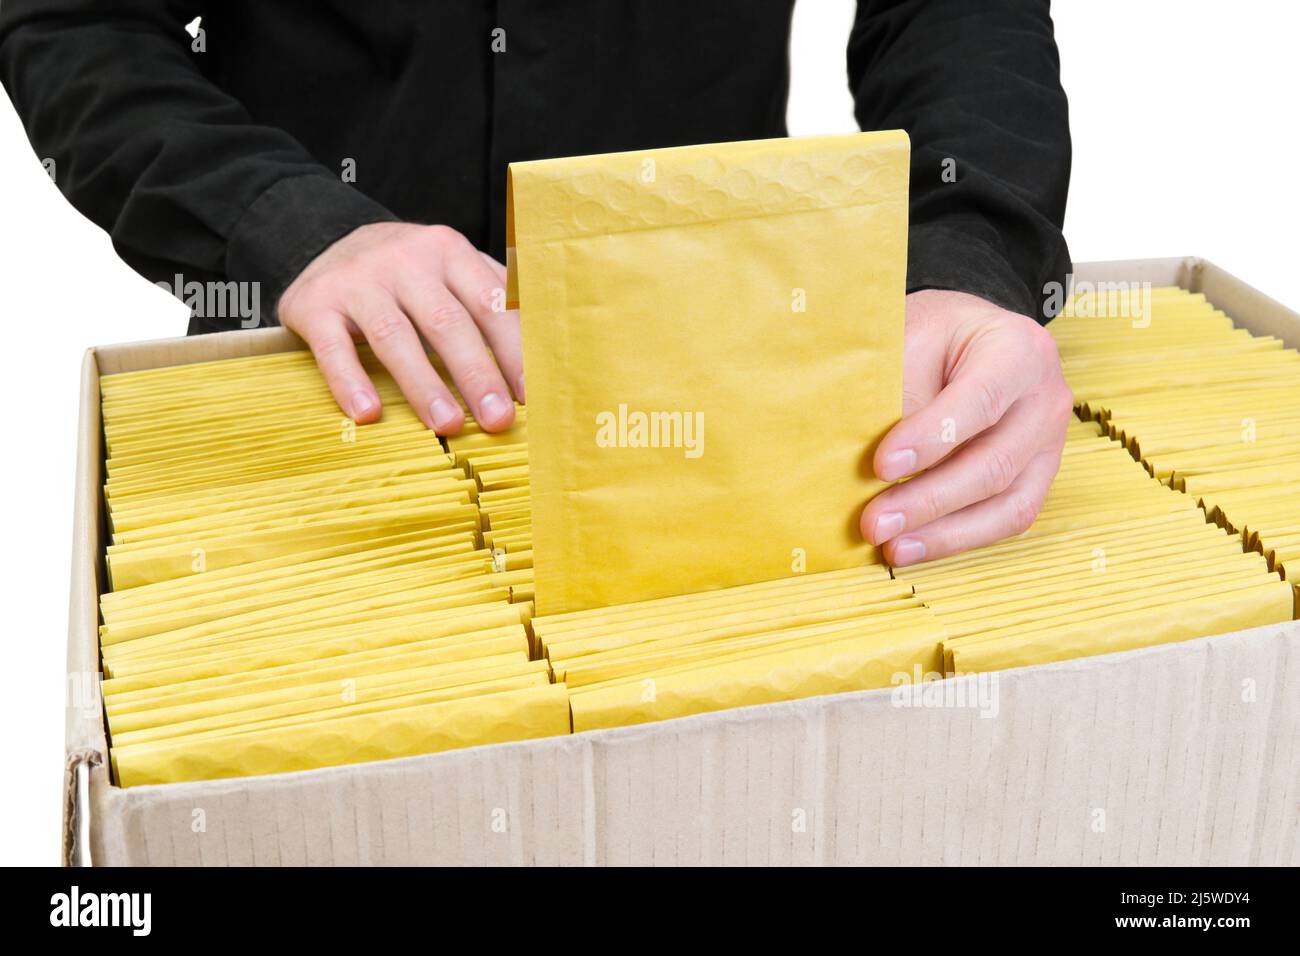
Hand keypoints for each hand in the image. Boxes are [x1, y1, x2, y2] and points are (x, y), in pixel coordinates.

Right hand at [278, 222, 522, 433]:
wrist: (326, 238)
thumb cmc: (409, 272)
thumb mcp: (452, 268)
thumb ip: (494, 296)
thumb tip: (546, 349)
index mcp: (448, 252)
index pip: (488, 305)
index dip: (512, 351)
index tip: (530, 396)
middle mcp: (404, 261)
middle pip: (447, 323)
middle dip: (476, 374)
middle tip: (498, 419)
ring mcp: (357, 281)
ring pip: (394, 337)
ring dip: (423, 385)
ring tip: (447, 425)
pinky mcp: (314, 304)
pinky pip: (333, 348)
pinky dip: (349, 382)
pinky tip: (368, 414)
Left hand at [861, 289, 1072, 566]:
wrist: (971, 337)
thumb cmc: (934, 336)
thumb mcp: (911, 337)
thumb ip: (899, 392)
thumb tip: (869, 464)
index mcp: (1019, 350)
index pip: (978, 402)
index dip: (930, 439)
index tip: (880, 465)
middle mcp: (1046, 399)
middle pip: (994, 464)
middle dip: (928, 500)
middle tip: (873, 522)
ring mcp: (1049, 444)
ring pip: (1007, 504)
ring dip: (944, 533)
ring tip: (892, 546)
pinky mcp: (1038, 477)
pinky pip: (1007, 519)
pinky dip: (959, 538)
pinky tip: (915, 545)